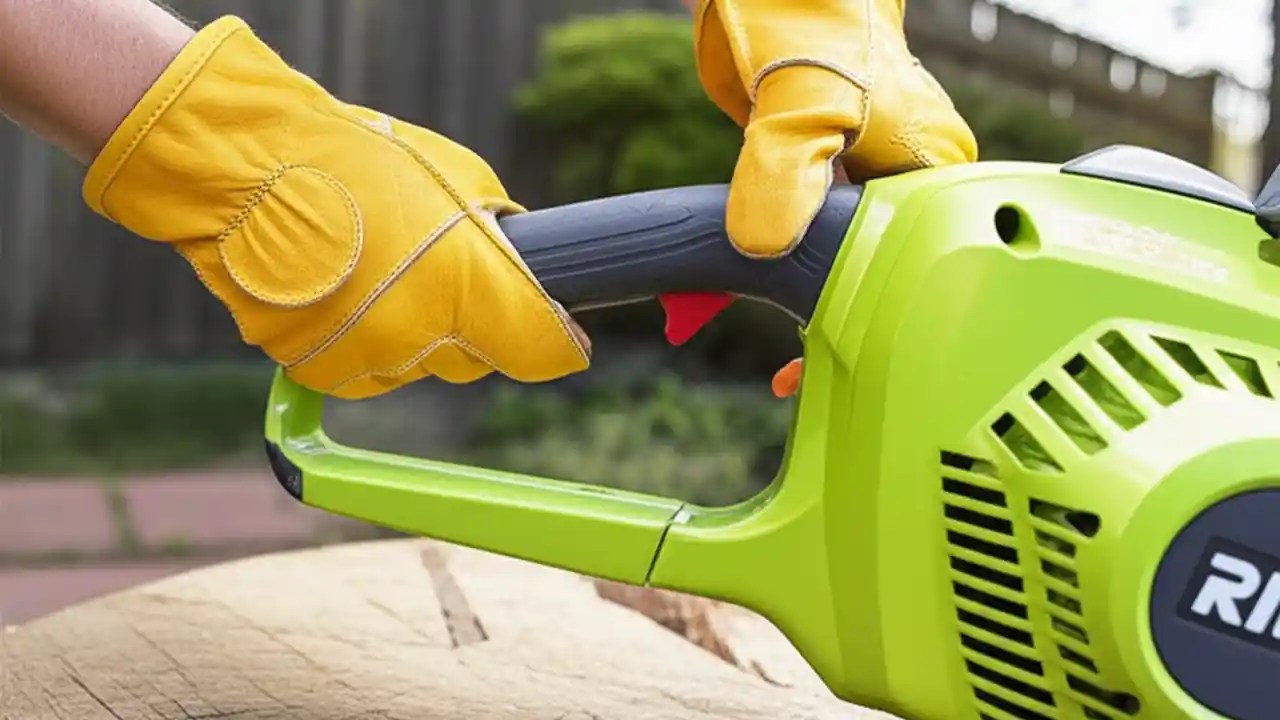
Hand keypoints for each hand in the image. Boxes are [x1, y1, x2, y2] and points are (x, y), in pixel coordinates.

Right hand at [81, 16, 589, 399]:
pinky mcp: (312, 368)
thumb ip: (496, 234)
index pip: (538, 350)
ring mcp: (362, 357)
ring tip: (371, 266)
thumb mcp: (456, 176)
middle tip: (436, 271)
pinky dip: (356, 340)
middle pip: (471, 362)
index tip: (564, 337)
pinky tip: (336, 287)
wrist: (245, 166)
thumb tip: (521, 265)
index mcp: (466, 286)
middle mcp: (417, 335)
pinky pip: (358, 368)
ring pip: (412, 367)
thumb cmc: (357, 159)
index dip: (556, 344)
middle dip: (468, 327)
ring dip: (407, 333)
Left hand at [688, 0, 977, 395]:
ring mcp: (855, 180)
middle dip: (834, 328)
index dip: (878, 325)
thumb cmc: (809, 18)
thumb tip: (763, 247)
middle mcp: (901, 182)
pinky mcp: (810, 175)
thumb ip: (783, 172)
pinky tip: (733, 301)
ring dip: (793, 302)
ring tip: (773, 367)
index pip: (920, 271)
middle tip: (794, 381)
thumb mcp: (801, 101)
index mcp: (931, 171)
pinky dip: (766, 268)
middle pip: (876, 278)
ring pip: (829, 263)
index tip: (836, 369)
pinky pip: (792, 237)